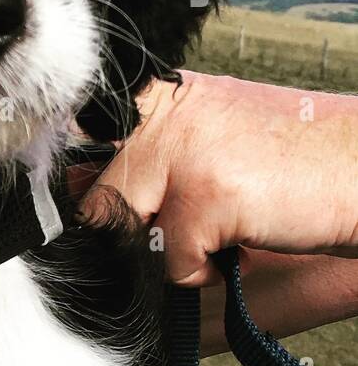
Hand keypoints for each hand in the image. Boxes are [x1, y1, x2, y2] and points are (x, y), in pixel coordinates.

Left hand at [80, 69, 357, 286]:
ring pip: (126, 227)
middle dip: (132, 224)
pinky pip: (171, 260)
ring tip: (217, 227)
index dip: (78, 173)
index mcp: (165, 95)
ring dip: (167, 245)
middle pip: (97, 193)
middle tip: (188, 220)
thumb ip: (151, 148)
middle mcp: (165, 116)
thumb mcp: (212, 132)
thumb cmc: (291, 159)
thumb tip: (75, 187)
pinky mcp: (205, 199)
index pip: (84, 129)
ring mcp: (182, 155)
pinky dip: (204, 270)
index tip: (82, 193)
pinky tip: (241, 244)